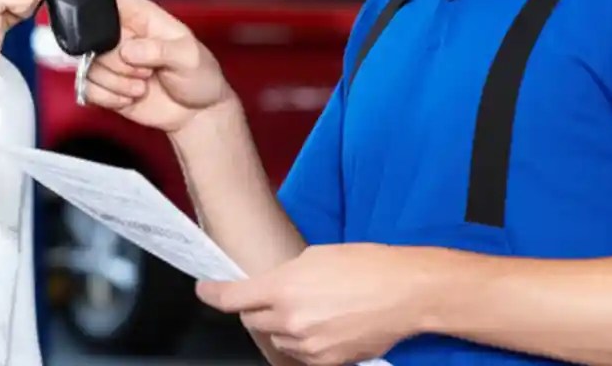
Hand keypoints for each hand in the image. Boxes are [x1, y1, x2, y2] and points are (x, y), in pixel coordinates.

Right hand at [81, 0, 235, 132]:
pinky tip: (128, 99)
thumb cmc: (199, 76)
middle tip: (145, 72)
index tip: (121, 41)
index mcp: (140, 15)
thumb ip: (160, 49)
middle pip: (92, 40)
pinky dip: (108, 98)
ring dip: (115, 83)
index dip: (102, 16)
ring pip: (87, 66)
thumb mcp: (189, 56)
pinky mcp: (104, 85)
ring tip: (141, 87)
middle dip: (117, 63)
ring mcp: (110, 61)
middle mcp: (120, 35)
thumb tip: (127, 51)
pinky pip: (87, 89)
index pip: (106, 1)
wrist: (197, 114)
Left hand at [196, 244, 438, 365]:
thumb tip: (269, 287)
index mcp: (284, 286)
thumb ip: (284, 276)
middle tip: (274, 295)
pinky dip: (301, 342)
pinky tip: (321, 325)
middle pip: (251, 319)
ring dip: (280, 325)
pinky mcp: (326, 362)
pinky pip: (298, 355)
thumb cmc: (367, 265)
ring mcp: (308, 344)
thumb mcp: (316, 257)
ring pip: (275, 338)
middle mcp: (290, 318)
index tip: (204, 290)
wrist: (406, 292)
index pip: (232, 297)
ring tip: (309, 308)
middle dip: (255, 307)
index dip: (212, 294)